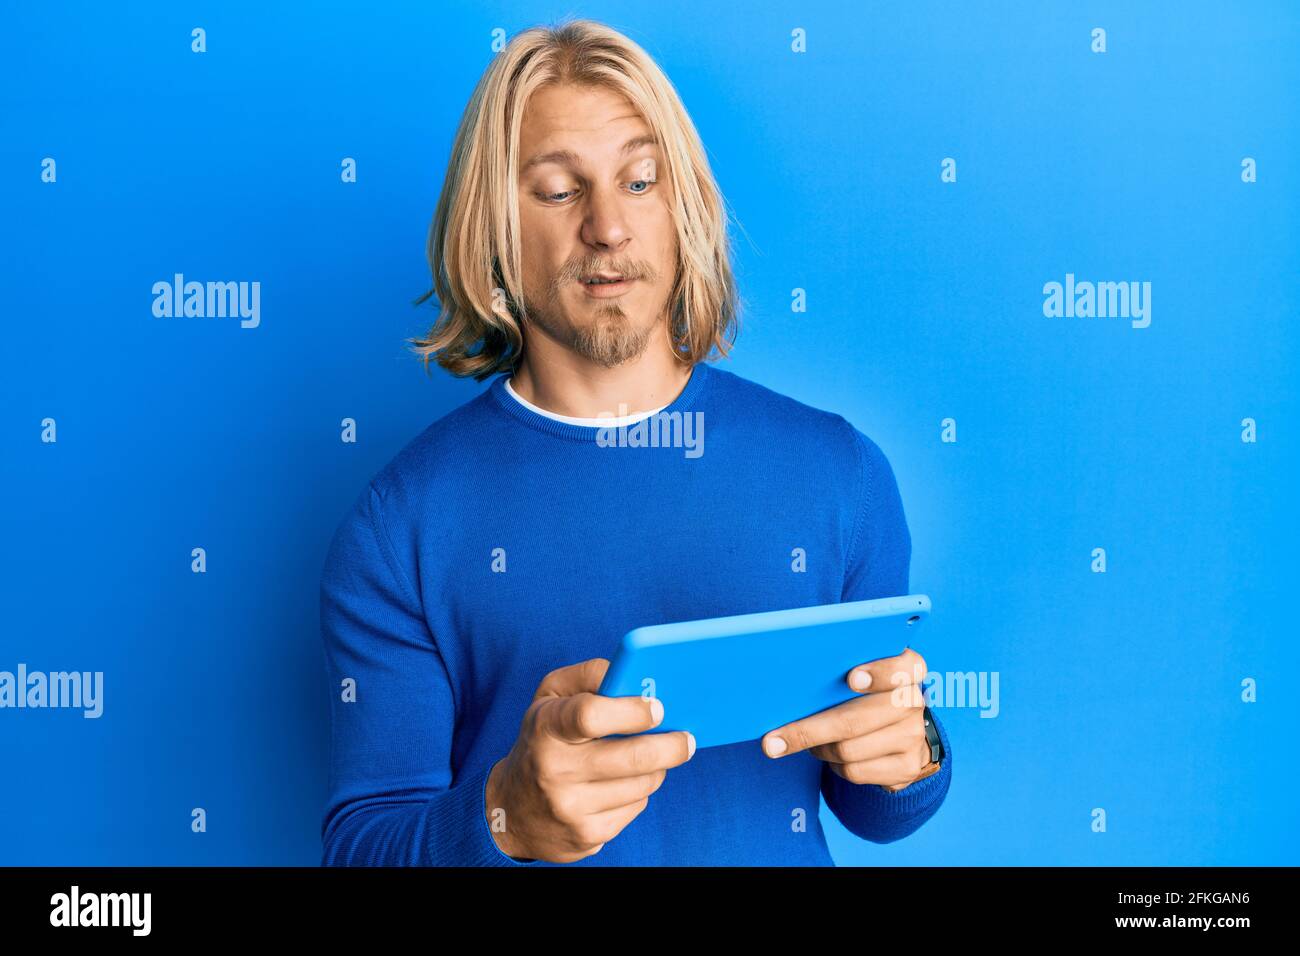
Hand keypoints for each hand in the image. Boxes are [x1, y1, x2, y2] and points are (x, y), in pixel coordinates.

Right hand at [485, 658, 695, 862]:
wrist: (511, 810)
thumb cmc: (542, 739)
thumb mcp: (550, 696)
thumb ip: (590, 675)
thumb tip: (633, 674)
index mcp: (545, 727)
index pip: (590, 715)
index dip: (632, 711)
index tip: (658, 709)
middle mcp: (554, 770)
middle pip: (633, 757)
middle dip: (670, 746)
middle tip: (686, 738)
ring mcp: (570, 808)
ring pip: (642, 783)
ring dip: (655, 767)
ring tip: (649, 757)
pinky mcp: (586, 836)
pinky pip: (635, 807)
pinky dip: (638, 792)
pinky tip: (623, 783)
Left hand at [760, 647, 937, 792]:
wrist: (902, 730)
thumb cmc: (867, 693)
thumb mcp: (864, 671)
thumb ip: (840, 669)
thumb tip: (786, 686)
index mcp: (908, 668)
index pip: (899, 668)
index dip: (877, 673)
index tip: (850, 679)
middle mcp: (914, 702)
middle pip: (854, 720)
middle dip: (807, 731)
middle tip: (772, 742)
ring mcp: (914, 737)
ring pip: (848, 750)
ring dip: (818, 749)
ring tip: (810, 740)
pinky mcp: (906, 767)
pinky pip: (855, 771)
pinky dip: (834, 766)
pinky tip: (832, 754)